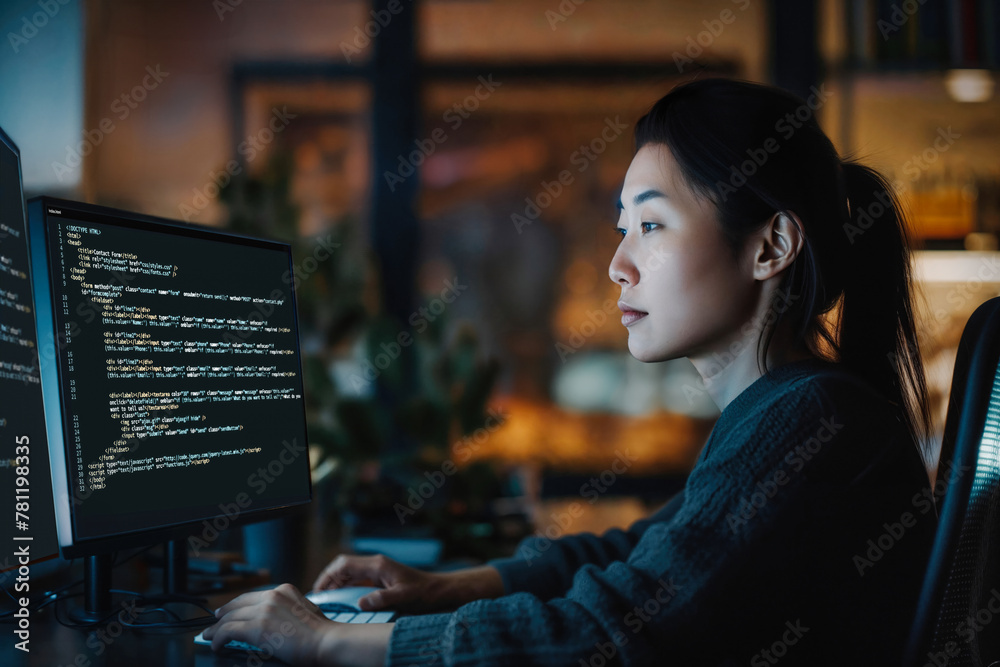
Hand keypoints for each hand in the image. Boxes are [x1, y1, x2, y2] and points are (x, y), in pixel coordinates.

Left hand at [203, 583, 337, 665]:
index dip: (237, 604)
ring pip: (230, 617)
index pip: (253, 596)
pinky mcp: (256, 627)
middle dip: (224, 614)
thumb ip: (289, 610)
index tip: (229, 611)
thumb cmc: (322, 633)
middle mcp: (272, 596)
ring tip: (209, 636)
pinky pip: (228, 631)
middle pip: (238, 604)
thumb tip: (277, 622)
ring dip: (217, 628)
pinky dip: (218, 638)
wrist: (326, 641)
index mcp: (285, 590)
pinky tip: (216, 645)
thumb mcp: (306, 611)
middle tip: (215, 622)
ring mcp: (263, 610)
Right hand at [312, 554, 504, 612]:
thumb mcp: (404, 596)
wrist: (439, 591)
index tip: (318, 590)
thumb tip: (361, 603)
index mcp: (378, 565)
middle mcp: (375, 564)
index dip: (328, 575)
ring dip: (336, 582)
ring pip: (349, 572)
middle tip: (318, 596)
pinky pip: (357, 579)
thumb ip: (382, 598)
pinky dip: (346, 586)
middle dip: (328, 578)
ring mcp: (378, 571)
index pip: (344, 564)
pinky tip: (343, 599)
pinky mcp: (381, 578)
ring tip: (326, 599)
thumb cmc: (423, 593)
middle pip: (343, 566)